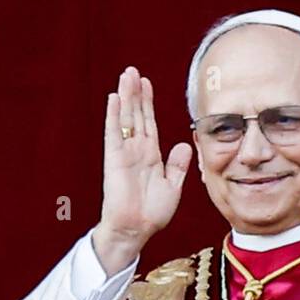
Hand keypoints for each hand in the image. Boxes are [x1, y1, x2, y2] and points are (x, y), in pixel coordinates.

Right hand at [93, 66, 192, 276]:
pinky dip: (114, 116)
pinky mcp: (114, 159)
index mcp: (150, 156)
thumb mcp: (173, 187)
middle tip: (133, 70)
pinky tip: (114, 98)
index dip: (148, 103)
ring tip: (126, 75)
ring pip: (125, 118)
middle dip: (135, 93)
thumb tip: (185, 144)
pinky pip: (114, 133)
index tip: (147, 83)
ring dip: (125, 96)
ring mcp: (124, 153)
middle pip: (136, 115)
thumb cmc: (152, 214)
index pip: (149, 123)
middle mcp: (136, 151)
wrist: (136, 229)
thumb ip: (178, 166)